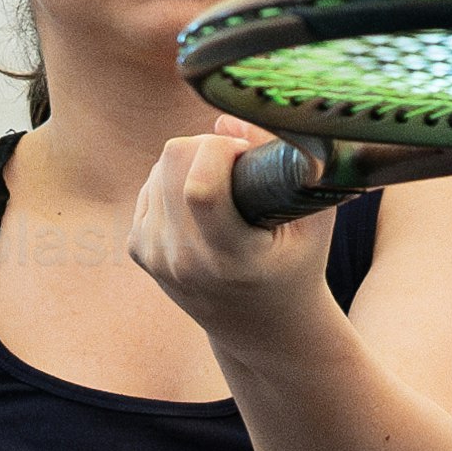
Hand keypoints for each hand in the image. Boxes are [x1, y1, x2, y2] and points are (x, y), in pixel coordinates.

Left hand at [124, 116, 331, 326]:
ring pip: (158, 169)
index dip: (220, 151)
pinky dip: (174, 182)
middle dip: (205, 146)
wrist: (262, 328)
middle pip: (171, 163)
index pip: (200, 188)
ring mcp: (156, 257)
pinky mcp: (139, 250)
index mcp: (230, 259)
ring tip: (224, 187)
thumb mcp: (312, 220)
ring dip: (190, 163)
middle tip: (238, 163)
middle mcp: (184, 261)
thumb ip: (281, 164)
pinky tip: (202, 205)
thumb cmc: (296, 266)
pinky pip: (149, 187)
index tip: (247, 153)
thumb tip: (224, 122)